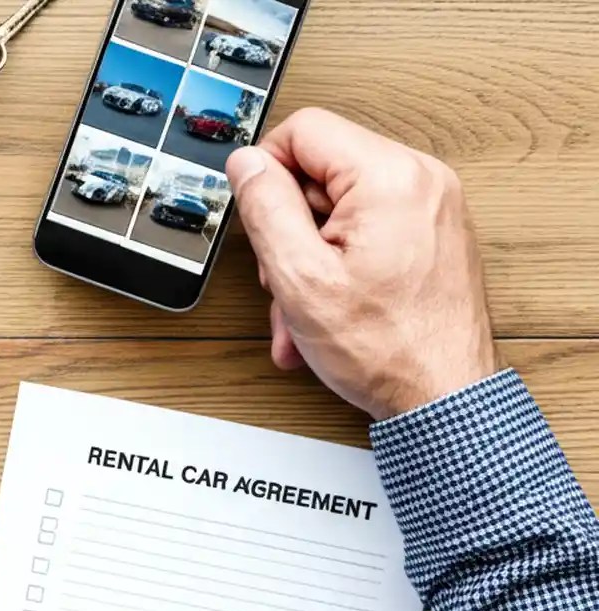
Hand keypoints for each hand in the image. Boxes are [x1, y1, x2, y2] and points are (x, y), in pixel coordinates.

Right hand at [225, 109, 497, 419]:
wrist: (445, 399)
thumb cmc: (387, 350)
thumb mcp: (299, 276)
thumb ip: (266, 207)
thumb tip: (246, 163)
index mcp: (390, 178)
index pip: (304, 129)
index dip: (265, 169)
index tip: (256, 214)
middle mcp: (421, 180)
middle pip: (321, 170)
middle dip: (288, 227)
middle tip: (283, 277)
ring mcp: (433, 206)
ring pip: (339, 206)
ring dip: (309, 256)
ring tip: (304, 308)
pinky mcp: (434, 232)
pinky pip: (368, 228)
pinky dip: (339, 263)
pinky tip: (328, 307)